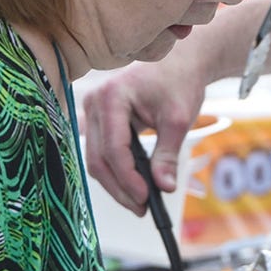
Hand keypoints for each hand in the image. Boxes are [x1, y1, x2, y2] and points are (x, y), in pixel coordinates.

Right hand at [80, 56, 203, 213]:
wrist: (178, 62)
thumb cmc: (178, 81)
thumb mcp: (178, 119)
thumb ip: (168, 154)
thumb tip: (165, 187)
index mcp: (112, 97)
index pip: (113, 148)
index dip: (128, 178)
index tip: (145, 198)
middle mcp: (94, 103)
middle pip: (98, 158)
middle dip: (119, 187)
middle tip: (141, 208)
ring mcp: (92, 111)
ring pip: (96, 159)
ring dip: (115, 183)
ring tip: (139, 201)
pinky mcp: (98, 120)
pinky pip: (101, 152)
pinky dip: (115, 171)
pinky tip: (132, 185)